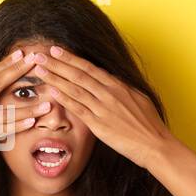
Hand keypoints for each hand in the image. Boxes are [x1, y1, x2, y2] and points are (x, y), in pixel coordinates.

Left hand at [32, 45, 179, 168]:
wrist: (156, 145)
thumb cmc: (150, 125)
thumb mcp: (139, 99)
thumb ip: (122, 90)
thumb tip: (112, 81)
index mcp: (119, 86)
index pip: (90, 68)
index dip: (71, 58)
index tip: (56, 50)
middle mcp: (110, 93)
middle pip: (78, 74)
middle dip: (57, 63)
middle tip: (39, 54)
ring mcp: (103, 108)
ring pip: (74, 88)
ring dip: (55, 77)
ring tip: (39, 69)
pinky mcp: (99, 124)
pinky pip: (78, 108)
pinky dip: (64, 98)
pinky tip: (51, 90)